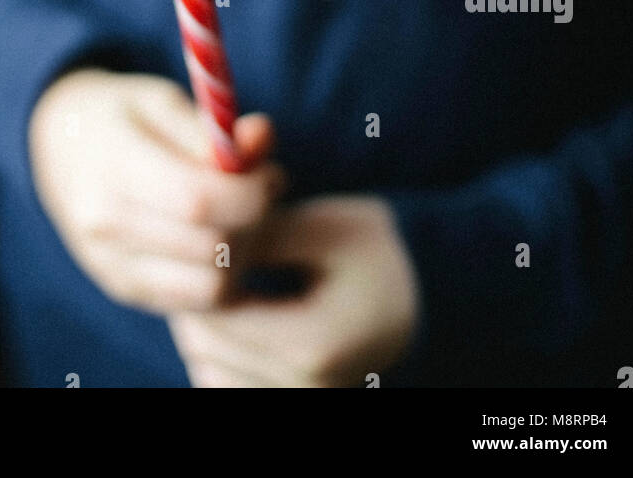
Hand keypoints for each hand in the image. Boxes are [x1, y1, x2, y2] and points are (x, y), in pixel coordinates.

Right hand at [27, 68, 286, 313]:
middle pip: (210, 248)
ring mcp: (111, 267)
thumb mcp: (162, 100)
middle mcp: (104, 227)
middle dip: (257, 221)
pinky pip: (195, 303)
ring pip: (211, 287)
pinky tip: (223, 238)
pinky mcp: (124, 289)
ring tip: (243, 214)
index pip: (197, 200)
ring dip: (245, 254)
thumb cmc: (120, 115)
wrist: (56, 145)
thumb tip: (264, 137)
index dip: (251, 192)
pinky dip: (223, 277)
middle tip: (264, 189)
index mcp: (112, 167)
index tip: (272, 173)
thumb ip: (213, 126)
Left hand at [168, 194, 420, 386]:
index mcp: (313, 346)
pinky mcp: (298, 405)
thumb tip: (198, 239)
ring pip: (208, 368)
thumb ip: (259, 235)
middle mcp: (305, 390)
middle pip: (205, 346)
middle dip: (197, 295)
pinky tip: (242, 310)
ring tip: (228, 276)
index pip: (216, 317)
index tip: (203, 234)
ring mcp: (303, 404)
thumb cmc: (383, 252)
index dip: (198, 272)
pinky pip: (227, 384)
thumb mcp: (326, 228)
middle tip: (206, 248)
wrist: (435, 295)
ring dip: (207, 323)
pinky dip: (223, 349)